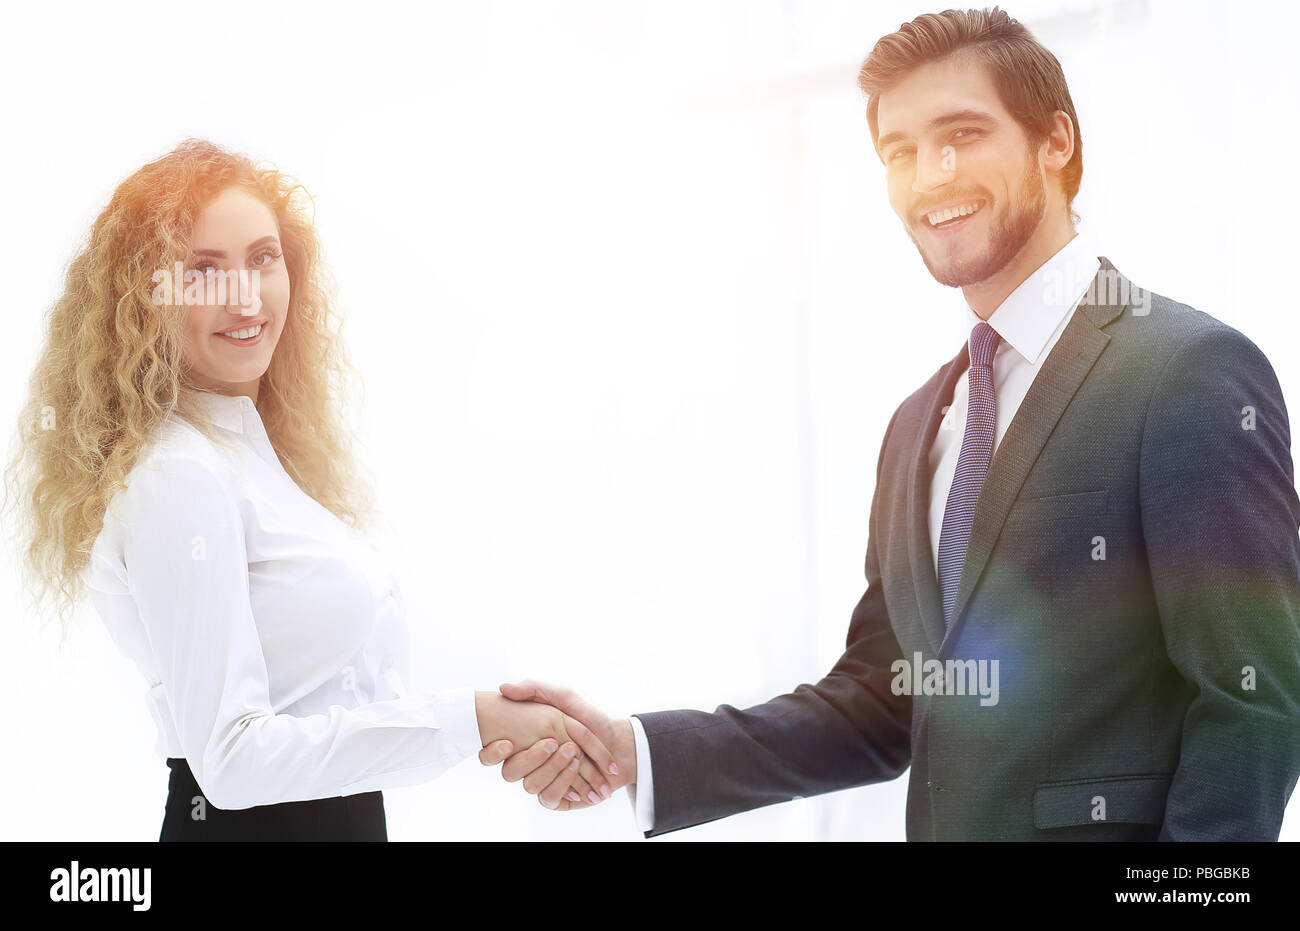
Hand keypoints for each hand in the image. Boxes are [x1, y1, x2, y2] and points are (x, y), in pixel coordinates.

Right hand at [480, 680, 636, 810]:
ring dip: (553, 770)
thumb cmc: (591, 717)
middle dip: (533, 759)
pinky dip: (564, 785)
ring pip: (531, 785)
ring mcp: (543, 781)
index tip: (506, 743)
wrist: (620, 743)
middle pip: (511, 772)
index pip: (495, 752)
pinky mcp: (556, 798)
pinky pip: (549, 798)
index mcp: (525, 740)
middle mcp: (530, 763)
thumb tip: (504, 688)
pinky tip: (575, 774)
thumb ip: (534, 688)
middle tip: (556, 744)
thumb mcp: (564, 696)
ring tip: (574, 755)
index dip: (492, 753)